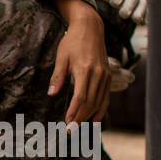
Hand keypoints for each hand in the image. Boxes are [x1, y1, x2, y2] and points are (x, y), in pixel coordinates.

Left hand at [48, 5, 110, 124]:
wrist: (90, 27)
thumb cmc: (72, 41)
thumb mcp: (61, 57)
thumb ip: (58, 76)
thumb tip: (52, 94)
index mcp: (84, 70)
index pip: (80, 97)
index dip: (74, 112)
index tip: (67, 123)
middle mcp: (97, 74)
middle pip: (90, 103)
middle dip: (81, 119)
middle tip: (71, 131)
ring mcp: (105, 75)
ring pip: (100, 102)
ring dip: (90, 117)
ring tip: (80, 128)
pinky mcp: (108, 76)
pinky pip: (106, 97)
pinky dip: (101, 110)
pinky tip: (95, 119)